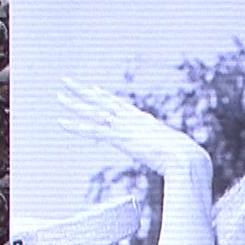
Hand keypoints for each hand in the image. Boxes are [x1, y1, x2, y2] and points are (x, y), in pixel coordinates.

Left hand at [58, 79, 207, 172]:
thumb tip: (177, 162)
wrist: (185, 157)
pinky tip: (61, 122)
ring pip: (93, 112)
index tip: (92, 89)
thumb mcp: (174, 154)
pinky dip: (75, 126)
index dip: (104, 97)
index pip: (119, 105)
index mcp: (143, 121)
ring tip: (59, 96)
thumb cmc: (186, 160)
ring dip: (74, 104)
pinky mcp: (119, 137)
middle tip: (67, 82)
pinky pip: (92, 130)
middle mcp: (131, 119)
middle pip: (102, 101)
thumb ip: (168, 155)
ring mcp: (124, 126)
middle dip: (83, 91)